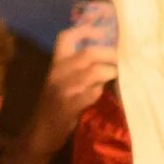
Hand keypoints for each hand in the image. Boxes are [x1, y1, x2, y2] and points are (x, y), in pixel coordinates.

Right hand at [10, 20, 119, 163]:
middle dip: (110, 54)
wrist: (40, 134)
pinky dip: (101, 91)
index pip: (66, 36)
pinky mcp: (69, 106)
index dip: (86, 30)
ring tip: (120, 75)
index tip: (104, 32)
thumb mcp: (63, 81)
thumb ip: (80, 68)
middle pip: (87, 53)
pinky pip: (91, 93)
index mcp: (56, 63)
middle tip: (124, 59)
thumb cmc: (55, 106)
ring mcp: (63, 89)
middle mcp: (58, 72)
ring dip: (110, 72)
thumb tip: (109, 55)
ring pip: (92, 72)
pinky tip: (106, 93)